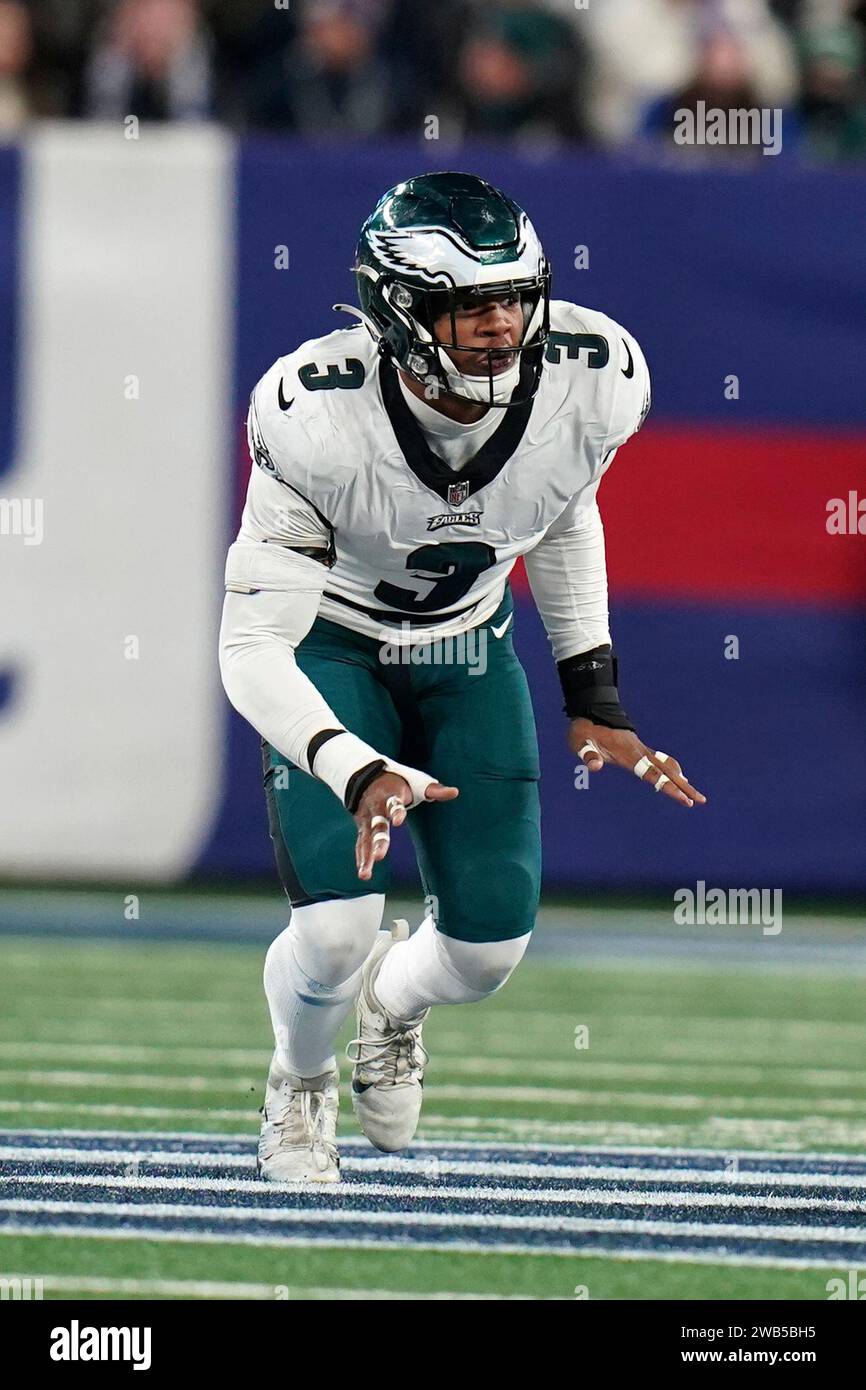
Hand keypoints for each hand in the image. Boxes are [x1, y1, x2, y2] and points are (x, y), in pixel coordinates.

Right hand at [354, 771, 458, 879]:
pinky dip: (361, 858)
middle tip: (379, 856)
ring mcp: (367, 819)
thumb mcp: (416, 783)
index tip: (398, 821)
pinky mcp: (362, 827)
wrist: (367, 776)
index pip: (393, 804)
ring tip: (365, 874)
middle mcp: (376, 808)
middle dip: (378, 841)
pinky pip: (360, 843)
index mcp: (391, 796)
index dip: (396, 811)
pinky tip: (363, 873)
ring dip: (366, 856)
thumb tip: (455, 792)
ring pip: (366, 838)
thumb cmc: (398, 783)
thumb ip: (434, 790)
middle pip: (377, 825)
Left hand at [568, 718, 705, 807]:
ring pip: (666, 765)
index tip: (683, 798)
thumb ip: (589, 754)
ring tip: (694, 793)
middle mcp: (639, 752)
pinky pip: (660, 759)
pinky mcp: (639, 748)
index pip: (653, 775)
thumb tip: (595, 766)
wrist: (591, 710)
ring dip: (681, 779)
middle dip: (684, 787)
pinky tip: (679, 776)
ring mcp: (641, 749)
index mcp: (628, 754)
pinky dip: (672, 769)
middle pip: (667, 772)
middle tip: (700, 800)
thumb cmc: (585, 729)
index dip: (668, 787)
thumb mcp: (580, 742)